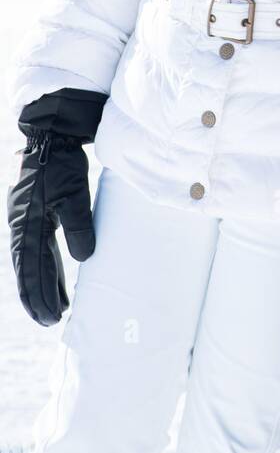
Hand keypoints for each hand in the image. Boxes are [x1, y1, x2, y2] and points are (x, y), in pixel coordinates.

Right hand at [7, 90, 105, 325]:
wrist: (51, 132)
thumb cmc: (61, 162)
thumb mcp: (73, 193)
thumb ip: (78, 226)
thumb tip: (85, 259)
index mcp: (26, 223)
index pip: (31, 268)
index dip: (39, 294)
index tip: (49, 316)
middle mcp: (22, 224)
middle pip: (29, 269)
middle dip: (39, 296)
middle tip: (51, 321)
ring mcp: (27, 217)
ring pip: (34, 259)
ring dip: (45, 282)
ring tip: (57, 306)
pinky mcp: (37, 210)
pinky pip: (40, 245)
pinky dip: (48, 263)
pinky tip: (60, 274)